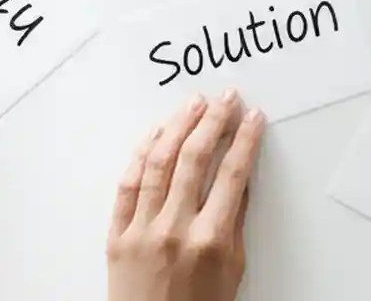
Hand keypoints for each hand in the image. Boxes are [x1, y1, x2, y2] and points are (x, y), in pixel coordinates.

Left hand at [107, 91, 265, 300]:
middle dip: (214, 121)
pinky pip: (127, 184)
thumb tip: (240, 180)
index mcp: (210, 240)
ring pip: (159, 162)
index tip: (254, 118)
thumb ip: (234, 222)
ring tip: (193, 104)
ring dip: (179, 126)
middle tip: (226, 98)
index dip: (245, 139)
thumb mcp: (232, 271)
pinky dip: (141, 154)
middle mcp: (174, 230)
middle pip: (195, 158)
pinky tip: (156, 133)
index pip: (232, 174)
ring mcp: (141, 230)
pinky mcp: (116, 235)